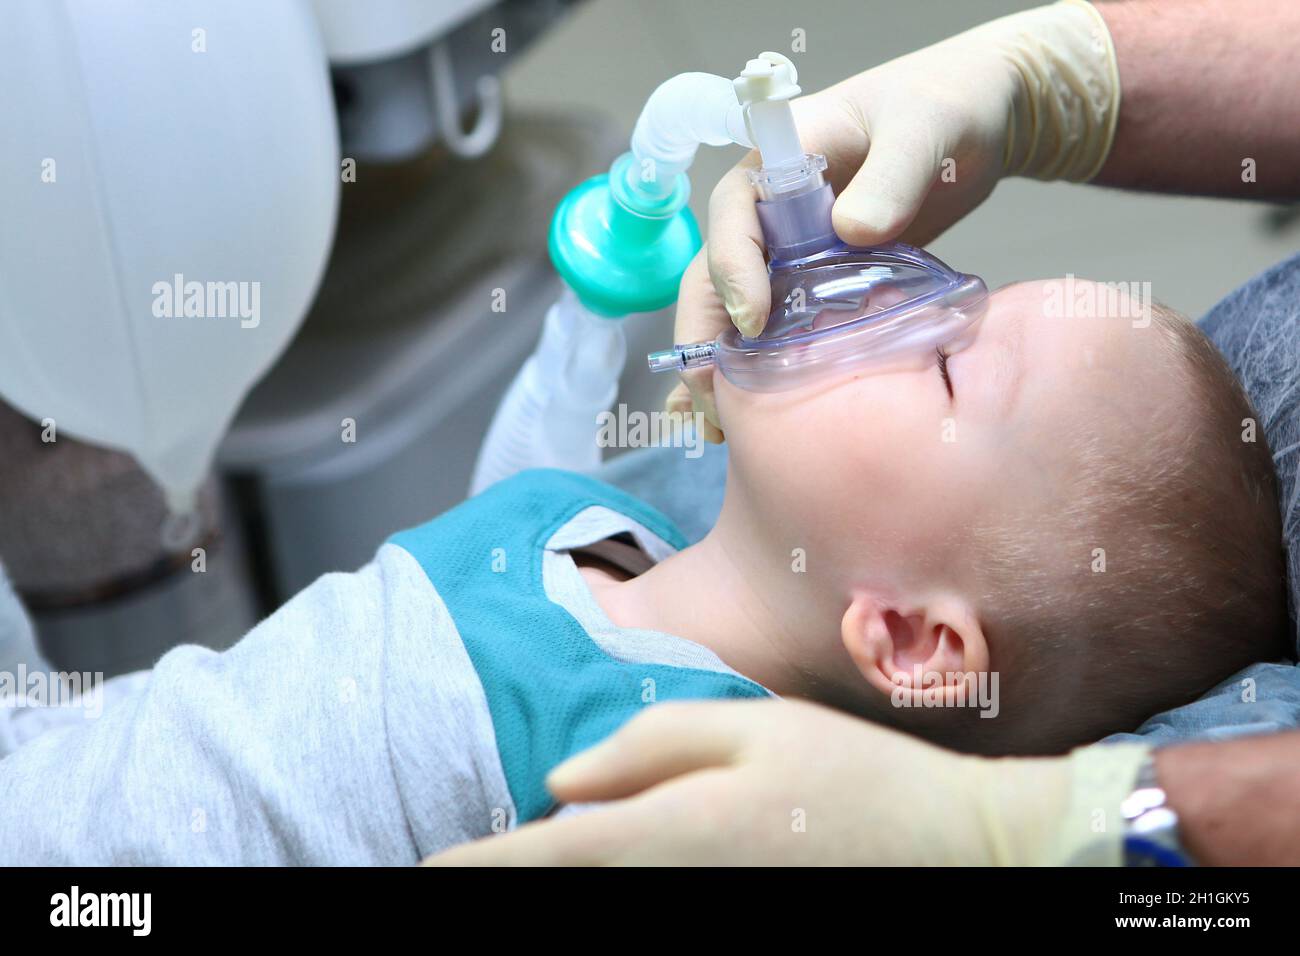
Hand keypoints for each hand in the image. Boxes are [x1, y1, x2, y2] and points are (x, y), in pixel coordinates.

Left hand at [425, 699, 1144, 865]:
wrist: (946, 847)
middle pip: (571, 882)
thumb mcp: (752, 728)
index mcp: (673, 830)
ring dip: (559, 872)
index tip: (425, 868)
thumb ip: (650, 746)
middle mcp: (677, 882)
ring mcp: (707, 902)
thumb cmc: (851, 774)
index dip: (480, 863)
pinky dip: (612, 874)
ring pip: (606, 892)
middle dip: (513, 872)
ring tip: (520, 852)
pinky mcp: (730, 903)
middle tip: (461, 861)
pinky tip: (600, 856)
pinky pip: (651, 893)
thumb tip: (562, 779)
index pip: (548, 853)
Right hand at [669, 0, 1119, 437]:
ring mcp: (787, 248)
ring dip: (719, 367)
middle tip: (715, 398)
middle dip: (706, 336)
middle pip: (714, 272)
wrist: (974, 117)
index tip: (754, 319)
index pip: (732, 212)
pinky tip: (739, 424)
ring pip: (732, 309)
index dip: (733, 266)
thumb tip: (852, 231)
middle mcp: (768, 208)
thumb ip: (893, 174)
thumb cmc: (943, 106)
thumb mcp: (922, 129)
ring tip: (716, 429)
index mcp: (778, 160)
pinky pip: (773, 326)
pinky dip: (752, 371)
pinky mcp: (813, 281)